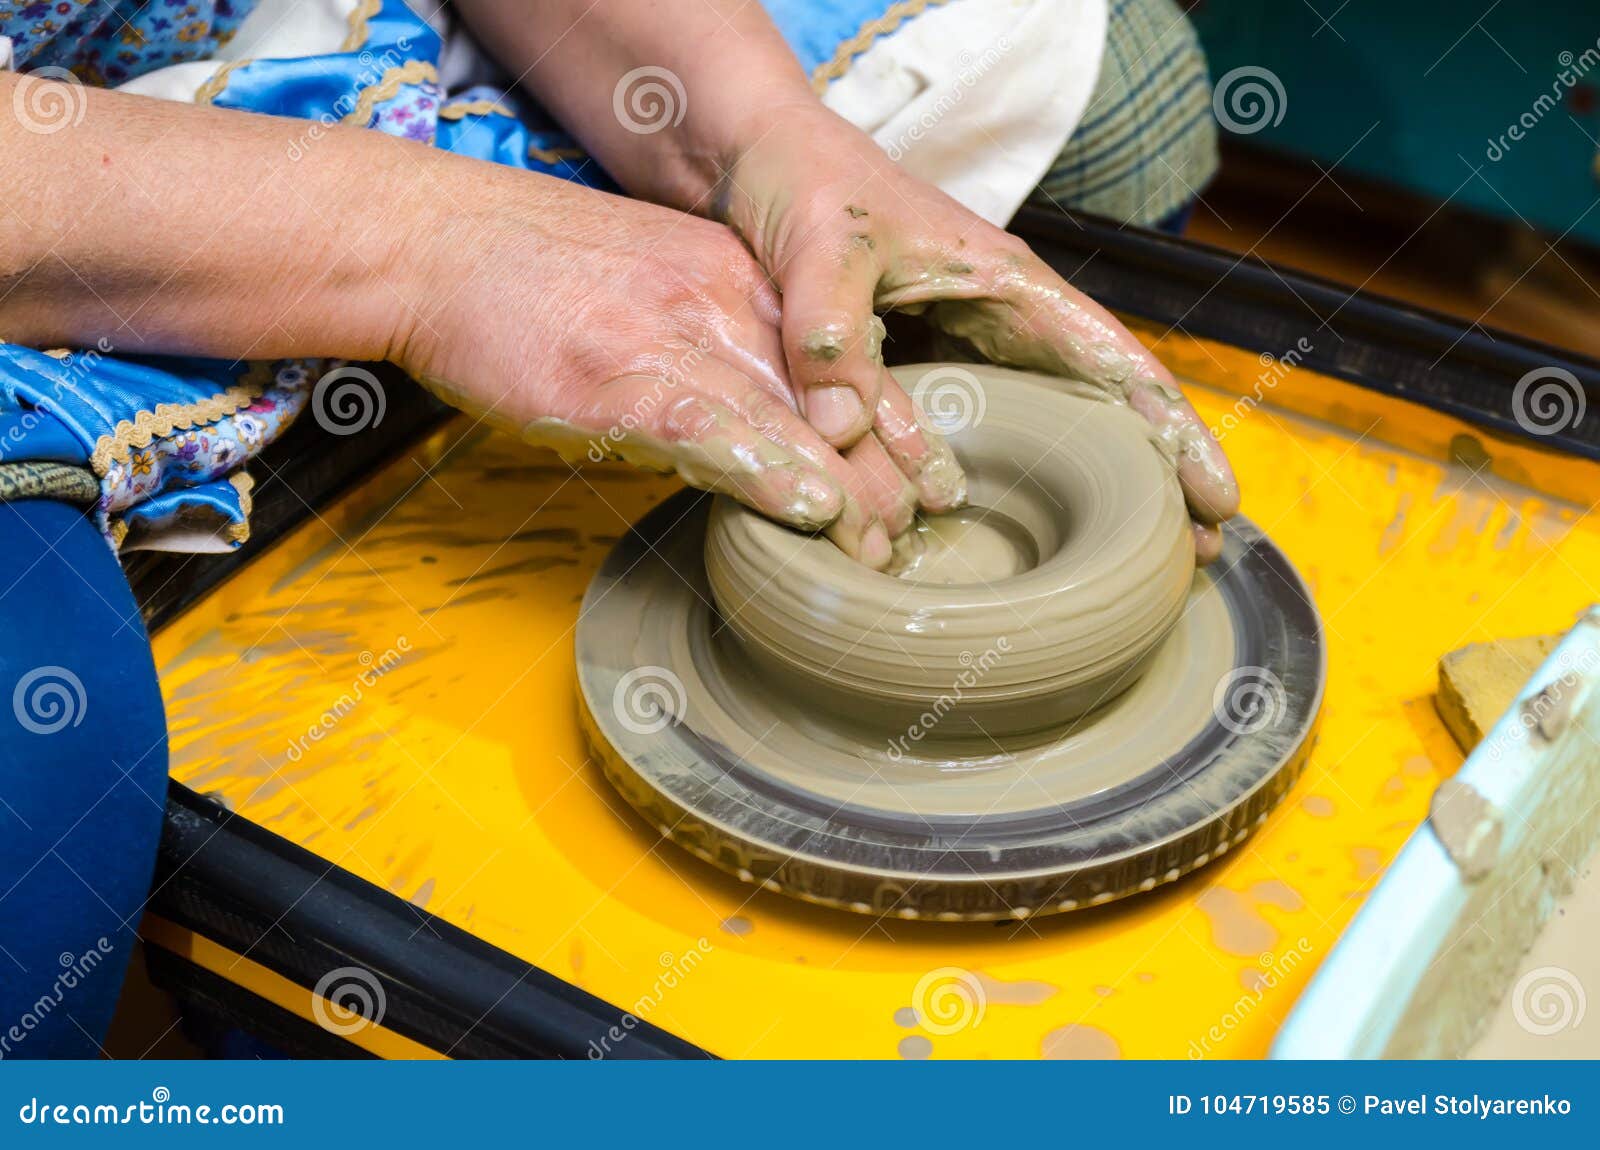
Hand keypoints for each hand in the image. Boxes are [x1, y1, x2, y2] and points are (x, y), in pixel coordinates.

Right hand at [393, 162, 904, 565]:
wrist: (435, 240)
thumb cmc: (528, 271)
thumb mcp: (649, 283)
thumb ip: (709, 339)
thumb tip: (751, 412)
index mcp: (735, 281)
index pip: (837, 362)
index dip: (890, 424)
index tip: (930, 476)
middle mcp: (722, 305)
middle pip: (827, 398)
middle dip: (883, 474)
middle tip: (924, 533)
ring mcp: (671, 340)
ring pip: (784, 421)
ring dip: (844, 493)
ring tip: (884, 548)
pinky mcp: (615, 378)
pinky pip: (708, 428)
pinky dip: (763, 470)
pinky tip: (808, 506)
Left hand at [717, 105, 1239, 561]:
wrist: (763, 162)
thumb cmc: (805, 184)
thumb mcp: (818, 252)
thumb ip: (830, 334)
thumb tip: (841, 436)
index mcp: (1009, 285)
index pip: (1117, 363)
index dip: (1174, 432)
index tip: (1219, 496)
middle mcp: (1004, 322)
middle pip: (1107, 405)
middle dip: (1163, 475)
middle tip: (1202, 552)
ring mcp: (969, 350)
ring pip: (1056, 426)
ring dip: (1103, 489)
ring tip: (1147, 560)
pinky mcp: (927, 371)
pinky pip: (986, 435)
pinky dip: (1020, 485)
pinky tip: (1030, 538)